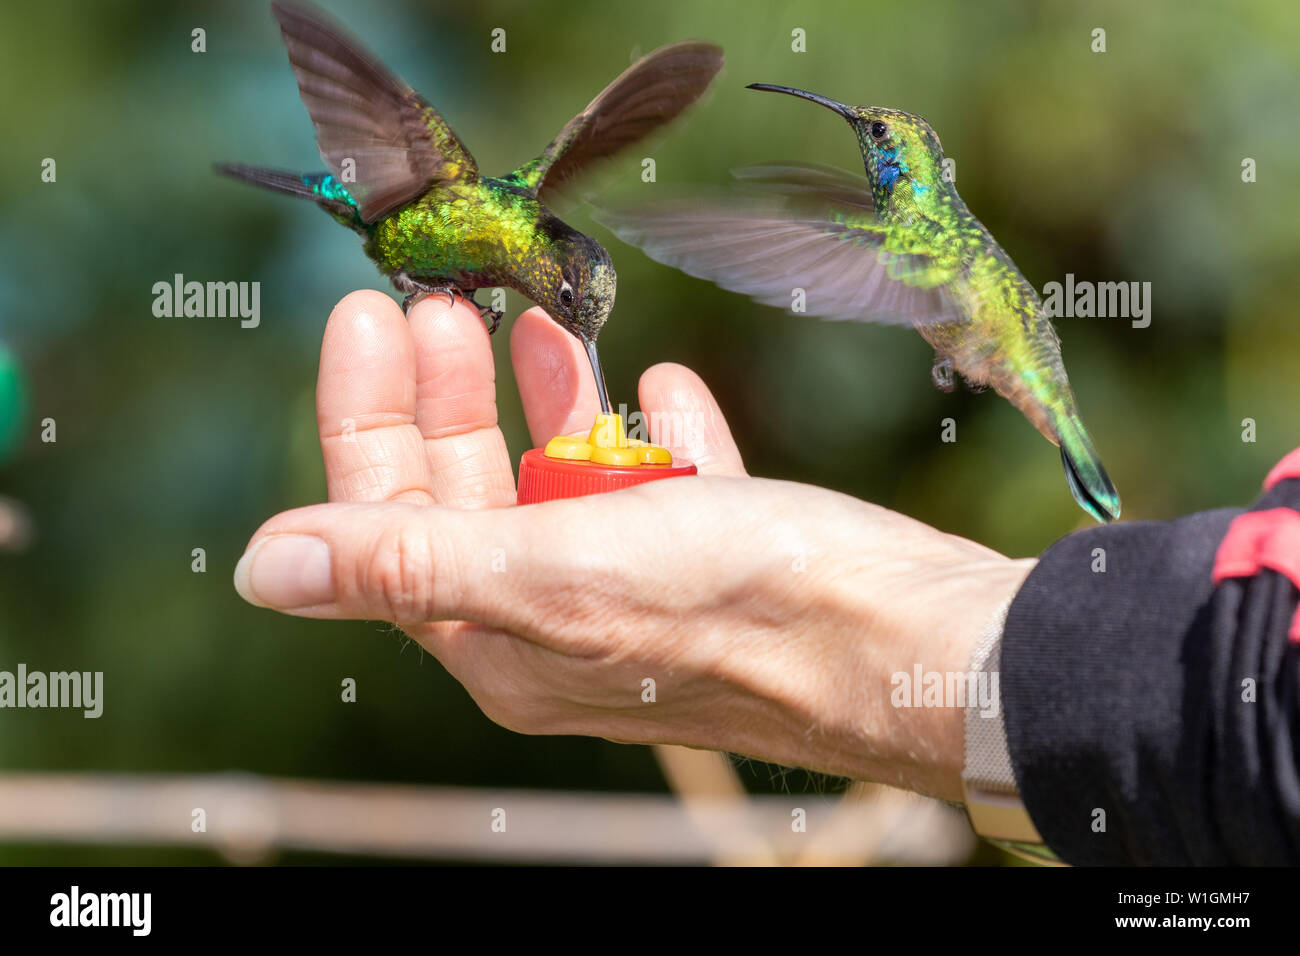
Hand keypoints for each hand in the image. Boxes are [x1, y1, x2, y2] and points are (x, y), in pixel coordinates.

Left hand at [234, 291, 1033, 799]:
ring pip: (568, 485)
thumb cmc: (739, 603)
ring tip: (544, 325)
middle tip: (446, 302)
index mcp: (501, 634)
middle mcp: (559, 622)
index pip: (390, 520)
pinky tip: (665, 386)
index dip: (367, 416)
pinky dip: (655, 435)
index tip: (373, 313)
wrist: (913, 641)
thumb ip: (411, 564)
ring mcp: (639, 593)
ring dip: (555, 405)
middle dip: (452, 398)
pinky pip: (664, 489)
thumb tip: (264, 567)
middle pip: (472, 495)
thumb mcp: (557, 570)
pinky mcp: (718, 565)